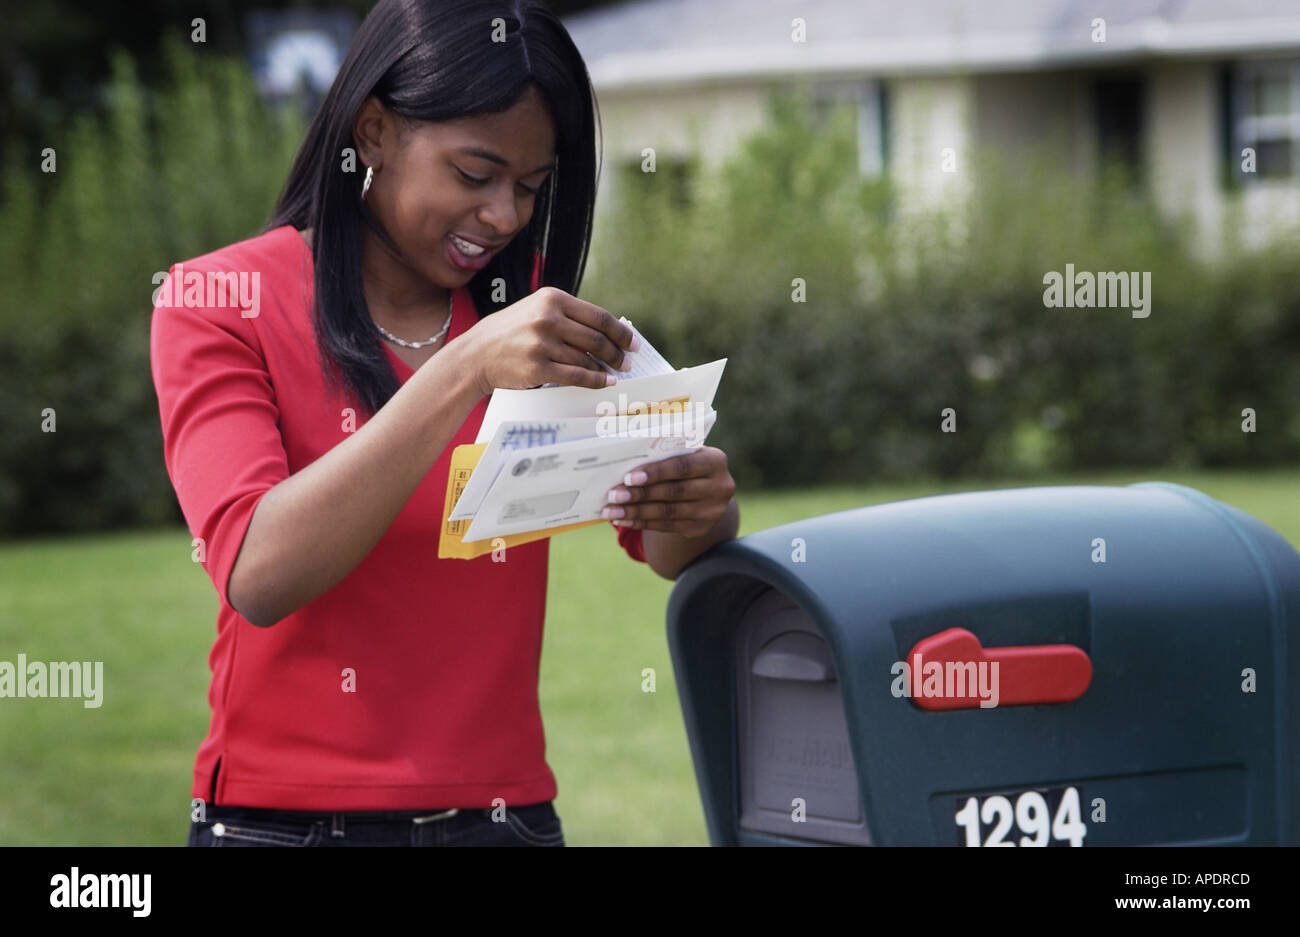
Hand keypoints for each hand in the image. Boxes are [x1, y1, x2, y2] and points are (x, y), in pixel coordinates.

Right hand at [458, 287, 638, 395]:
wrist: (476, 354)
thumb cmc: (511, 333)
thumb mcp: (536, 310)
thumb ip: (567, 316)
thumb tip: (607, 332)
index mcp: (552, 298)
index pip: (599, 316)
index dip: (621, 332)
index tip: (633, 342)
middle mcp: (547, 318)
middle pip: (597, 338)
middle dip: (617, 353)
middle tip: (627, 362)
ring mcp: (541, 343)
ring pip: (587, 359)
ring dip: (605, 368)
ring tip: (614, 373)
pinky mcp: (537, 367)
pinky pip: (576, 376)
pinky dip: (595, 380)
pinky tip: (604, 382)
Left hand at [601, 446, 735, 537]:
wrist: (707, 490)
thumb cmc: (686, 464)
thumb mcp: (685, 453)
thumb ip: (665, 454)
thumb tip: (623, 460)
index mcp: (715, 461)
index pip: (682, 466)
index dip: (656, 472)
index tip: (629, 477)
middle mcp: (720, 487)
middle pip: (673, 492)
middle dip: (640, 494)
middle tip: (613, 495)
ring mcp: (712, 511)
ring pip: (667, 512)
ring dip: (636, 512)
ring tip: (612, 511)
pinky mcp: (701, 528)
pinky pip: (666, 526)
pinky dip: (642, 523)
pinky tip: (624, 520)